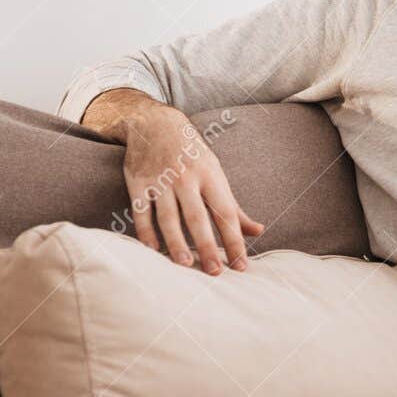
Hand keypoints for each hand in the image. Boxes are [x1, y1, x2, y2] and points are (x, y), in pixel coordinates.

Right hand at [119, 105, 264, 273]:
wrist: (156, 123)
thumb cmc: (192, 155)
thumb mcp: (216, 173)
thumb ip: (234, 207)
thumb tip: (258, 231)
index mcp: (211, 176)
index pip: (226, 213)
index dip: (235, 239)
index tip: (241, 265)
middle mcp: (186, 178)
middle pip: (198, 218)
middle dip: (208, 246)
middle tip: (215, 272)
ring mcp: (161, 180)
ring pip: (168, 218)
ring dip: (176, 243)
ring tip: (185, 265)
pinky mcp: (138, 183)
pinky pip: (142, 213)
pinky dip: (146, 233)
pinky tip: (153, 250)